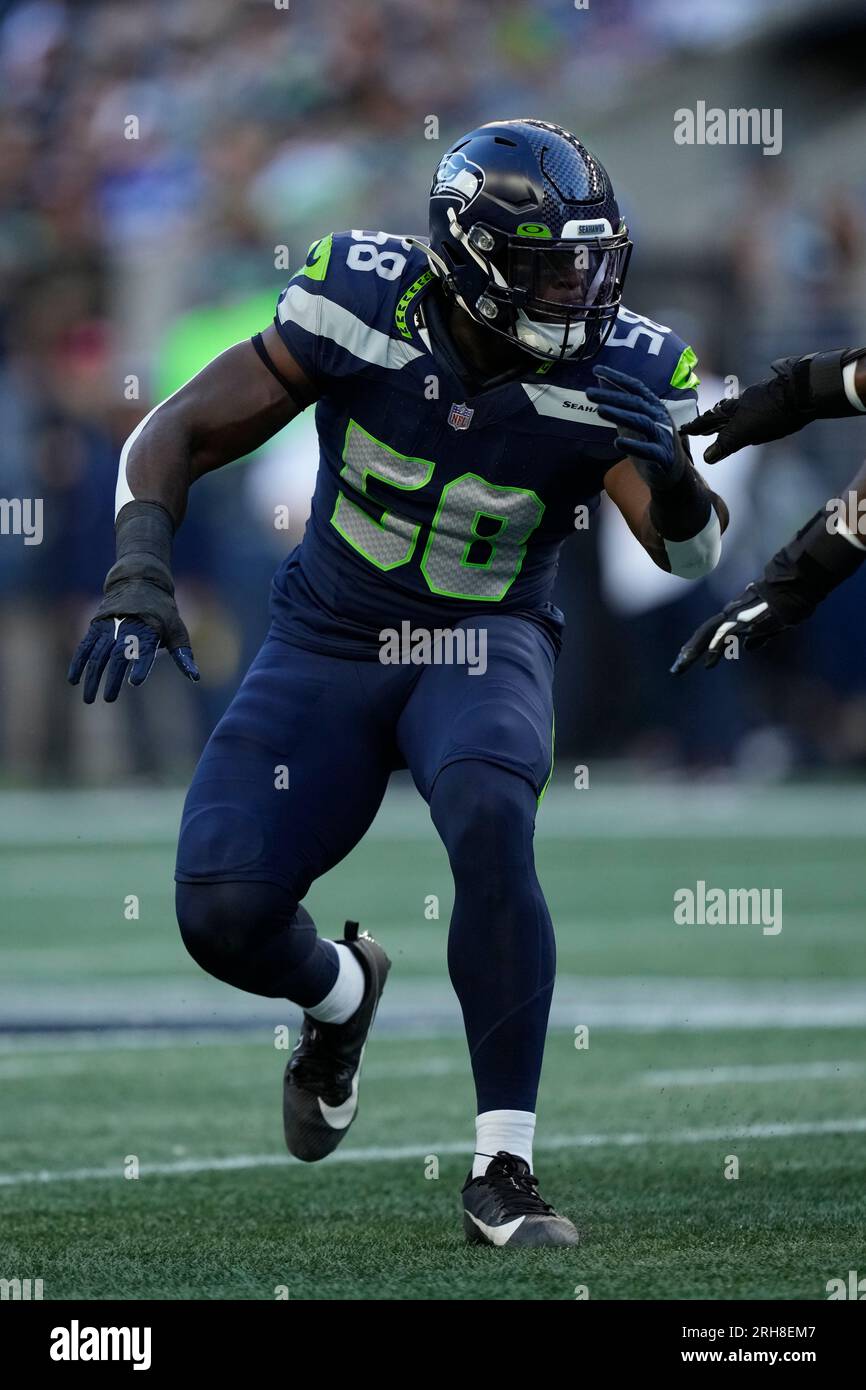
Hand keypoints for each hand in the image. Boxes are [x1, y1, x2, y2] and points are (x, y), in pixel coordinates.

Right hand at [68, 565, 198, 702]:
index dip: (141, 665)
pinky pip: (85, 646)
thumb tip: (195, 677)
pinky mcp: (97, 626)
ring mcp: (109, 627)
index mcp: (149, 630)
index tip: (136, 681)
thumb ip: (184, 655)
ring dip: (91, 677)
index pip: (145, 650)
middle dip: (112, 678)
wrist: (140, 582)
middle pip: (118, 656)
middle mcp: (127, 629)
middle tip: (109, 699)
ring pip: (98, 654)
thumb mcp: (178, 630)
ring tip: (89, 698)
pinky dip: (78, 662)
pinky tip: (73, 679)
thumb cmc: (163, 613)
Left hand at [586, 366, 688, 490]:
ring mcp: (663, 436)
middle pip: (635, 402)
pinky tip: (618, 442)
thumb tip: (600, 381)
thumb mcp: (634, 421)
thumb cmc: (651, 443)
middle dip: (611, 396)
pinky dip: (634, 446)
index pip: (635, 387)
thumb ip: (620, 404)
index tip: (596, 370)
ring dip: (620, 415)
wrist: (673, 472)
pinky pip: (649, 450)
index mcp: (653, 406)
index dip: (616, 378)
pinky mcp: (663, 456)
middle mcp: (659, 417)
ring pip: (641, 422)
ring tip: (599, 410)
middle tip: (588, 393)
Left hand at [670, 583, 788, 673]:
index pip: (710, 634)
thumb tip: (748, 648)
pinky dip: (716, 647)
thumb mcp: (771, 627)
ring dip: (694, 651)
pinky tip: (708, 661)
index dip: (697, 646)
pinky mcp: (744, 619)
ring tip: (680, 666)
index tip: (684, 658)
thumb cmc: (786, 605)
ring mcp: (735, 617)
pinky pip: (725, 634)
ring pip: (708, 634)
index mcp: (735, 618)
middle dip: (689, 651)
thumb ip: (759, 637)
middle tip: (675, 669)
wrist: (794, 589)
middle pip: (704, 634)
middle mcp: (730, 616)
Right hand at [681, 357, 809, 462]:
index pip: (709, 419)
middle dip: (709, 421)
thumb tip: (706, 458)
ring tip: (721, 423)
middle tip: (698, 427)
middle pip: (720, 413)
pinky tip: (750, 416)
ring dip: (726, 417)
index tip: (682, 429)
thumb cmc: (773, 413)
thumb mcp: (747, 431)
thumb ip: (727, 444)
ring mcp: (757, 399)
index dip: (696, 426)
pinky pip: (749, 408)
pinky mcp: (772, 398)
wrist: (802, 392)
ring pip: (735, 410)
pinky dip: (742, 414)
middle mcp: (742, 403)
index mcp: (733, 410)